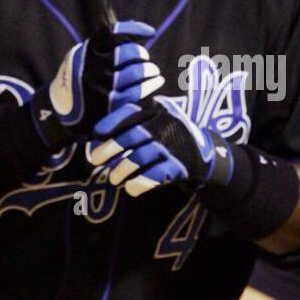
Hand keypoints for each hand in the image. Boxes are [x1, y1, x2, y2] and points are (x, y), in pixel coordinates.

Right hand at [31, 21, 162, 143]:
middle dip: (142, 54)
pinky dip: (150, 85)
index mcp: (86, 51)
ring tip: (154, 72)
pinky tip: (156, 82)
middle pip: (129, 52)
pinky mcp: (109, 104)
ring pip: (136, 71)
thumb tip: (141, 33)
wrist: (58, 110)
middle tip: (145, 59)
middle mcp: (93, 66)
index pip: (114, 33)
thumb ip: (104, 46)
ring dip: (150, 69)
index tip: (151, 32)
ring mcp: (101, 85)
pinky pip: (136, 92)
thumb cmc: (79, 79)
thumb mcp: (82, 57)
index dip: (136, 29)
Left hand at [86, 95, 232, 197]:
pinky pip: (154, 175)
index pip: (129, 111)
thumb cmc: (169, 138)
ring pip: (140, 157)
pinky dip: (139, 183)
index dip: (110, 122)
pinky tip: (130, 189)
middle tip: (95, 160)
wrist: (205, 155)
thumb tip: (94, 142)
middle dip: (109, 149)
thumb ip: (131, 126)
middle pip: (132, 136)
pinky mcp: (179, 166)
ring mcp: (173, 146)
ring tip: (113, 179)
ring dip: (122, 169)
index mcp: (158, 110)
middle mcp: (166, 124)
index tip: (95, 135)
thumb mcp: (156, 121)